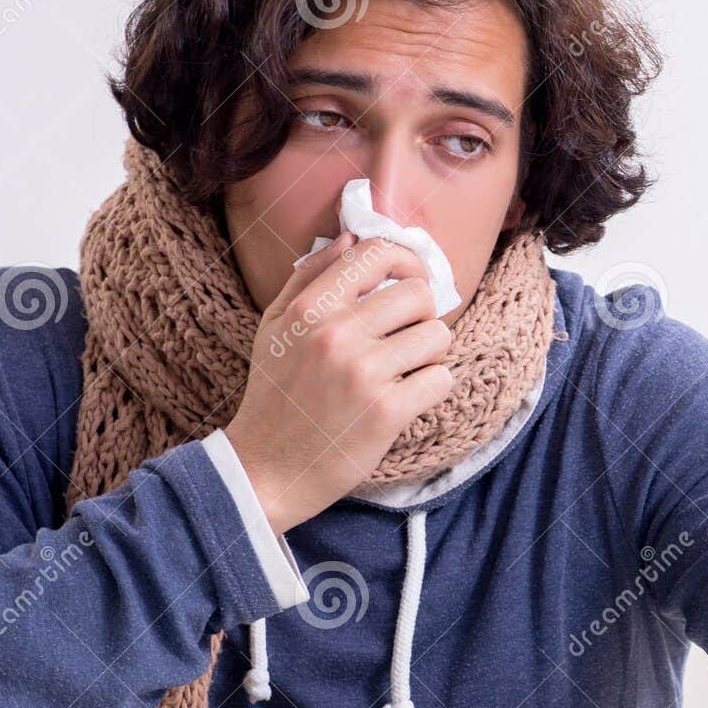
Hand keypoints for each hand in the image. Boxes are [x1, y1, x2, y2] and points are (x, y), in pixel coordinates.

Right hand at [225, 234, 452, 534]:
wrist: (266, 470)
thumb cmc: (274, 396)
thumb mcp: (275, 327)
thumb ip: (310, 277)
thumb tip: (352, 237)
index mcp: (310, 308)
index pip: (378, 253)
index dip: (406, 264)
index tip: (408, 286)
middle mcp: (337, 333)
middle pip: (419, 294)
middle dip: (422, 316)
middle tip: (407, 339)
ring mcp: (364, 373)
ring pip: (438, 337)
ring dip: (429, 355)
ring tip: (405, 371)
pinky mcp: (387, 412)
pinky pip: (441, 379)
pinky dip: (432, 389)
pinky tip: (408, 398)